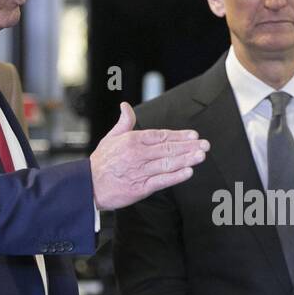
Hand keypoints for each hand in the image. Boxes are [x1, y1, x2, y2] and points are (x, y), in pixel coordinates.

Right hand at [89, 102, 208, 209]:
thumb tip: (125, 106)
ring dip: (186, 159)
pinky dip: (175, 177)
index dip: (179, 135)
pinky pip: (161, 181)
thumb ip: (124, 122)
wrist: (88, 185)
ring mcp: (140, 171)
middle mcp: (138, 154)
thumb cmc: (101, 162)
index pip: (161, 135)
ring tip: (201, 156)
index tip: (193, 135)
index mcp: (132, 140)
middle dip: (189, 146)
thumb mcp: (110, 137)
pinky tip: (188, 172)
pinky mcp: (140, 188)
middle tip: (205, 145)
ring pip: (168, 164)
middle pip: (168, 149)